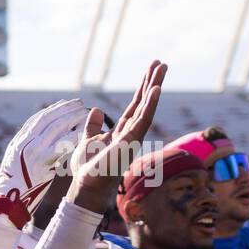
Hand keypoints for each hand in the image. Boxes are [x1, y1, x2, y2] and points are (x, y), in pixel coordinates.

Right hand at [0, 99, 86, 228]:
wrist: (8, 204)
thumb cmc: (15, 186)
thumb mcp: (15, 162)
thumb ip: (27, 148)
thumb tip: (41, 137)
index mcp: (18, 142)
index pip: (38, 119)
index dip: (54, 110)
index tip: (66, 104)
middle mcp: (24, 143)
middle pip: (48, 119)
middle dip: (66, 110)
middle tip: (80, 104)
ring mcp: (32, 152)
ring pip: (56, 128)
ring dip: (72, 119)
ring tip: (85, 115)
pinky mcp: (42, 163)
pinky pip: (61, 145)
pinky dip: (73, 136)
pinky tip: (83, 133)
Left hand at [66, 60, 166, 212]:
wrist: (87, 185)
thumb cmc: (89, 168)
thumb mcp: (88, 140)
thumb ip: (93, 126)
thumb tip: (97, 110)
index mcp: (121, 130)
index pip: (134, 105)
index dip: (141, 89)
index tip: (150, 71)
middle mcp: (130, 132)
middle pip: (144, 102)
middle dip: (152, 82)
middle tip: (161, 63)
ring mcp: (132, 136)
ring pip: (147, 107)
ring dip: (154, 87)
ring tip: (162, 68)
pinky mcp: (130, 141)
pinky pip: (143, 120)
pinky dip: (150, 104)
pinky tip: (156, 89)